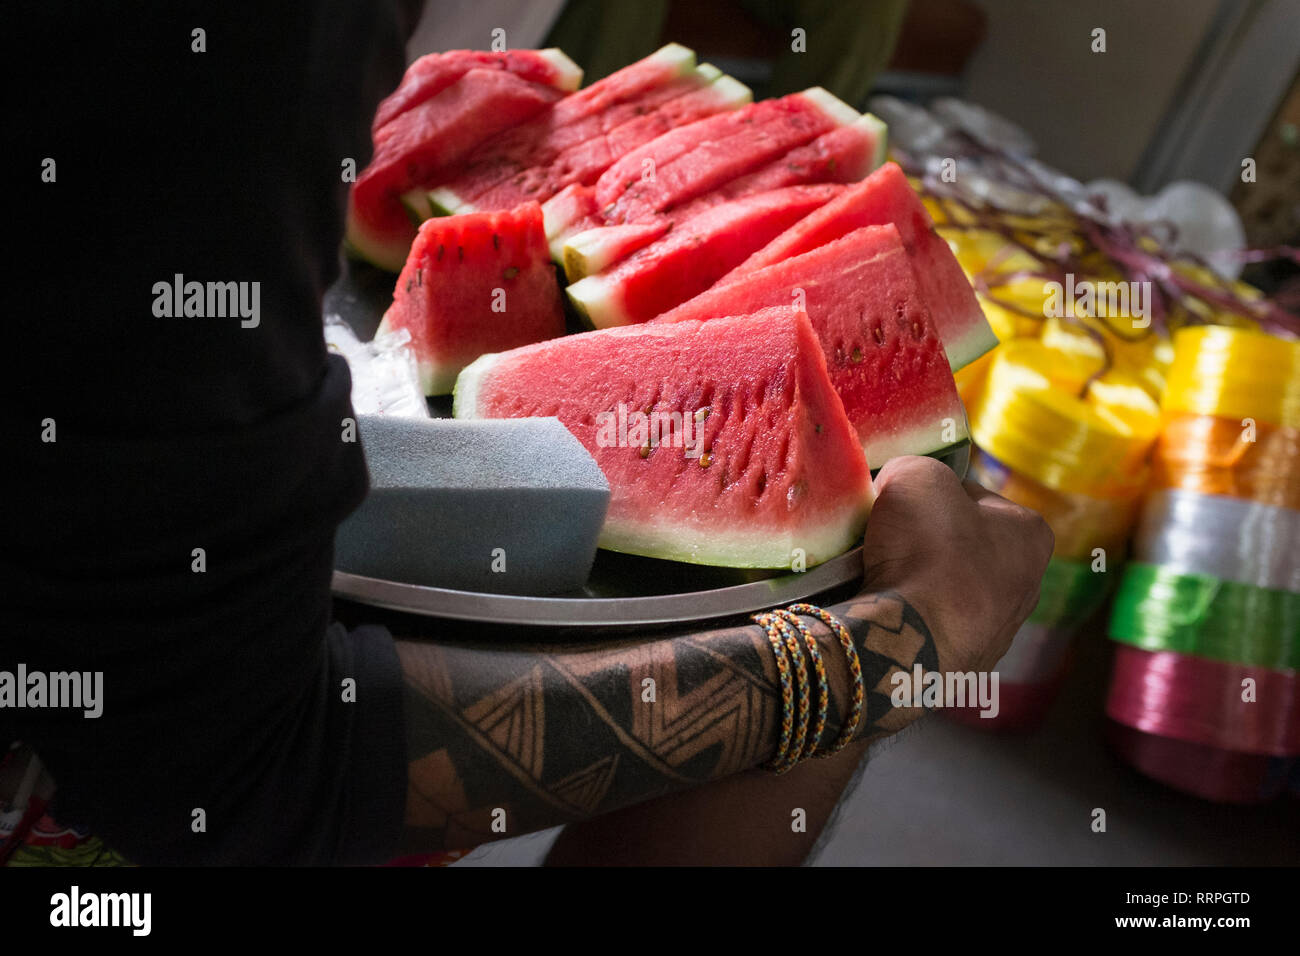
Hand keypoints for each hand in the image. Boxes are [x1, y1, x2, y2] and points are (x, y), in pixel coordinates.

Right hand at [859, 455, 1053, 673]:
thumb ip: (914, 468)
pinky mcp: (967, 663)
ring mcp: (999, 632)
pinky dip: (912, 616)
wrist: (911, 639)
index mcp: (1031, 533)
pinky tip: (890, 610)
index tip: (902, 504)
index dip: (931, 494)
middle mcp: (1028, 585)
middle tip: (891, 539)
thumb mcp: (916, 476)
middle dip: (928, 540)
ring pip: (949, 589)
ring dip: (920, 580)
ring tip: (885, 576)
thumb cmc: (927, 549)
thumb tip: (898, 484)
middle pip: (963, 545)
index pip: (972, 497)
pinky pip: (933, 626)